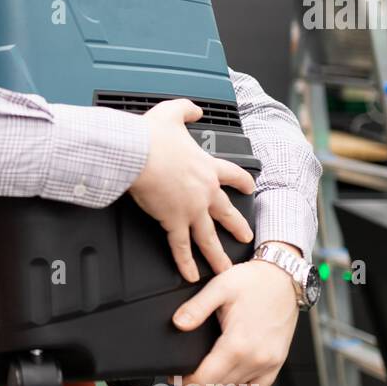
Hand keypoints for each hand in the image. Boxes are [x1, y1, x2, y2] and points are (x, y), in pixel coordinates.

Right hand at [129, 99, 254, 281]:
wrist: (137, 153)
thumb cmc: (150, 136)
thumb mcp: (172, 113)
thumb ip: (187, 110)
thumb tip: (195, 109)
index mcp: (205, 166)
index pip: (232, 175)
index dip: (242, 182)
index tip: (249, 188)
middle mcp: (203, 190)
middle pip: (225, 213)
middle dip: (237, 226)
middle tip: (246, 237)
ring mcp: (190, 209)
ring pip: (208, 237)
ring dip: (217, 255)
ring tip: (225, 269)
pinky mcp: (172, 221)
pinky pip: (180, 247)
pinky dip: (185, 263)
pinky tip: (190, 276)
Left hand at [170, 258, 298, 385]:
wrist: (284, 277)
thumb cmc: (254, 281)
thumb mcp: (220, 287)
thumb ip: (197, 307)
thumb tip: (178, 323)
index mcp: (238, 344)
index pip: (205, 379)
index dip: (185, 381)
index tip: (176, 376)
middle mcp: (255, 358)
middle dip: (198, 381)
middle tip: (186, 371)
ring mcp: (269, 362)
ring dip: (217, 383)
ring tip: (206, 369)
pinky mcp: (277, 362)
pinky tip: (231, 375)